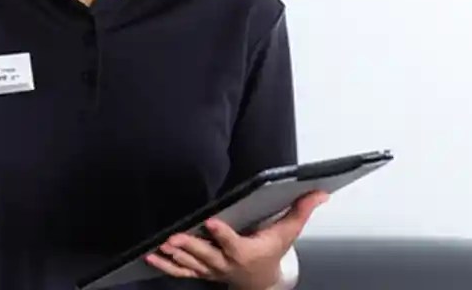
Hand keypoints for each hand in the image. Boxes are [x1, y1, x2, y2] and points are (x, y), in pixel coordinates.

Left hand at [145, 191, 328, 289]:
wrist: (261, 280)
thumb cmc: (272, 251)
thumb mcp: (287, 233)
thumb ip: (301, 211)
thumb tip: (320, 192)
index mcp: (246, 251)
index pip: (233, 242)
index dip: (222, 234)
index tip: (212, 222)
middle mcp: (226, 263)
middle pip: (207, 255)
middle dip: (191, 246)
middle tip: (175, 237)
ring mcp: (211, 269)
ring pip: (191, 263)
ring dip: (175, 255)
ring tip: (161, 245)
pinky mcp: (200, 271)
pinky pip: (181, 270)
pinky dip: (166, 265)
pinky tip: (151, 256)